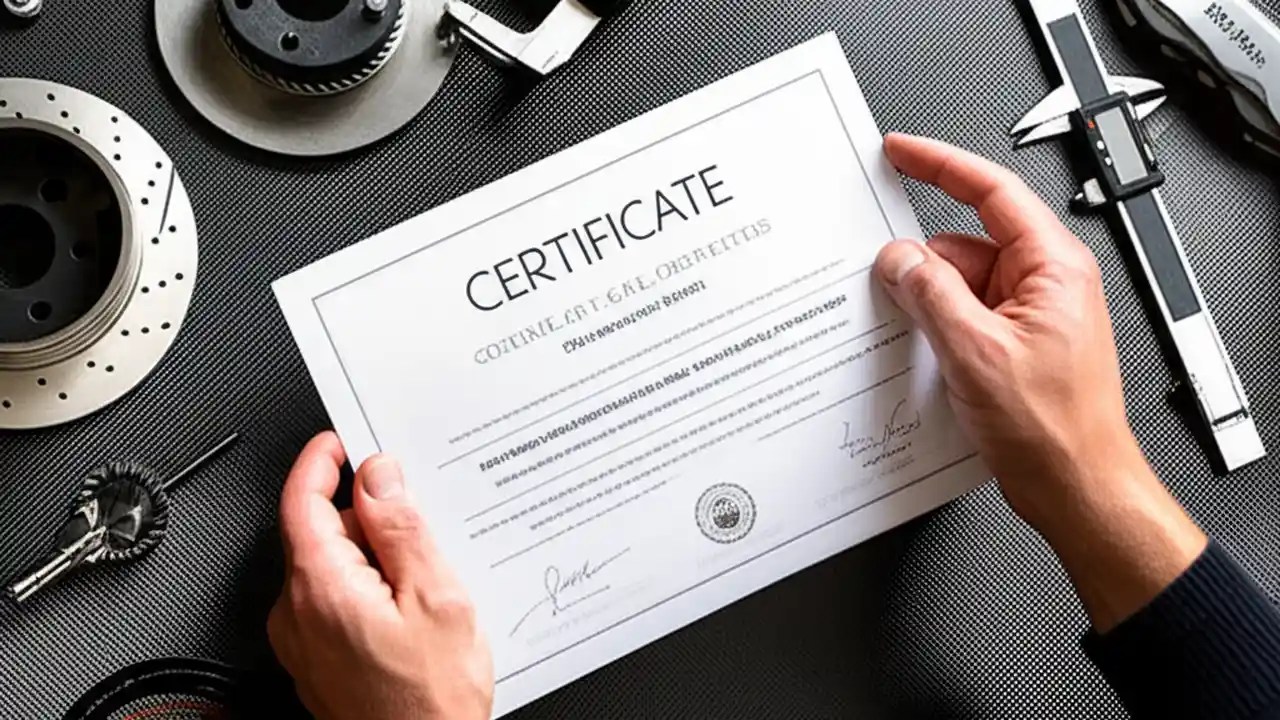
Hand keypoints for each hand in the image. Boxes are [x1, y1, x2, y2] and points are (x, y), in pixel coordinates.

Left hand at [268, 432, 493, 719]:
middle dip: (364, 511)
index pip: (302, 498)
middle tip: (415, 510)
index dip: (322, 459)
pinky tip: (411, 605)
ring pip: (328, 566)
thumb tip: (380, 477)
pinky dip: (366, 584)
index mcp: (321, 586)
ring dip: (370, 552)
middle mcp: (298, 612)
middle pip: (318, 530)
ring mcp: (302, 640)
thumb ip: (402, 530)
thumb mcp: (435, 598)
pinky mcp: (316, 658)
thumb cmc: (429, 703)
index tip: (343, 439)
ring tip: (425, 574)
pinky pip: (333, 599)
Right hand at [874, 134, 1204, 630]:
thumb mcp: (975, 351)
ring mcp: (1030, 315)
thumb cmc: (1054, 429)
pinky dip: (938, 329)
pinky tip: (929, 358)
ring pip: (959, 284)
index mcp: (1053, 266)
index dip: (941, 164)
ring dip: (929, 304)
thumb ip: (931, 293)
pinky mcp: (1014, 345)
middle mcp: (1045, 283)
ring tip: (920, 342)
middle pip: (965, 244)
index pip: (991, 191)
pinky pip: (964, 317)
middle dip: (923, 264)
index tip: (901, 150)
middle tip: (887, 281)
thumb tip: (898, 258)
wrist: (1077, 487)